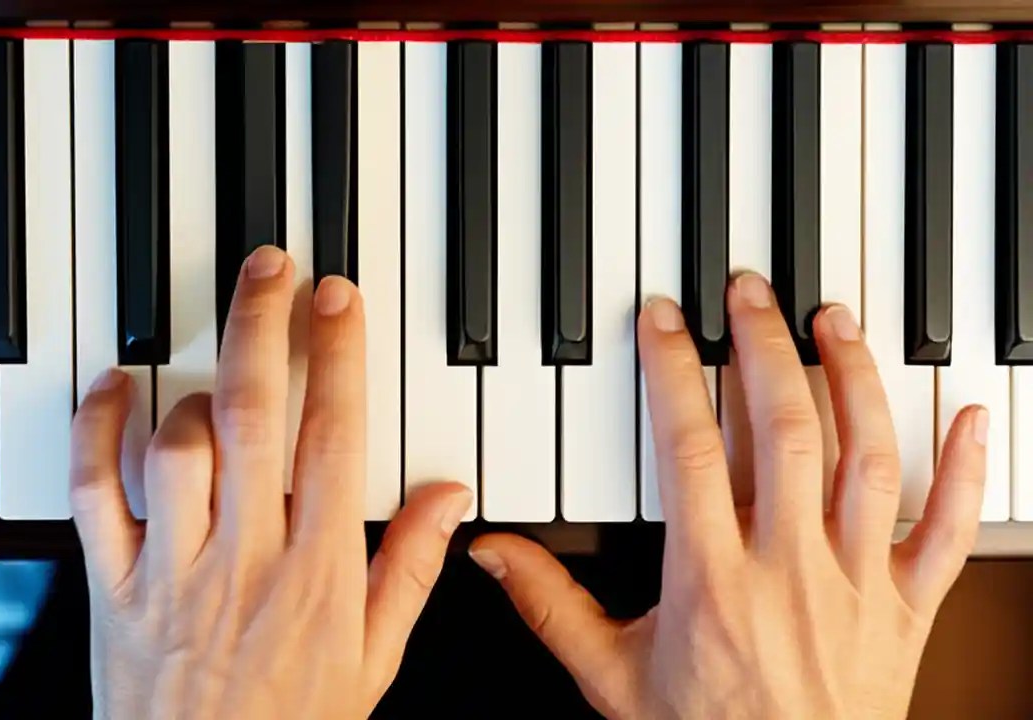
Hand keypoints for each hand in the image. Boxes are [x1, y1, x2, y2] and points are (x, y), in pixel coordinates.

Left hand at [70, 246, 472, 719]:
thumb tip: (453, 496)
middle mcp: (246, 559)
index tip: (337, 298)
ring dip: (198, 388)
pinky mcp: (111, 584)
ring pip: (178, 445)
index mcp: (318, 573)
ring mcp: (173, 569)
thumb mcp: (375, 660)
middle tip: (272, 267)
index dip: (339, 355)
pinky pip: (92, 491)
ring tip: (222, 370)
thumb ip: (413, 569)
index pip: (335, 438)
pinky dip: (95, 428)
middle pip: (253, 414)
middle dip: (264, 323)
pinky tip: (115, 387)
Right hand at [471, 272, 985, 719]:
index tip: (668, 320)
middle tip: (752, 290)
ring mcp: (857, 582)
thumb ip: (548, 607)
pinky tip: (968, 416)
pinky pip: (949, 530)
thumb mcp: (609, 676)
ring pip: (866, 460)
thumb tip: (493, 556)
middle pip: (786, 432)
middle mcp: (790, 568)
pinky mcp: (909, 605)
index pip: (693, 449)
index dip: (677, 373)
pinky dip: (965, 470)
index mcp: (713, 579)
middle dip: (766, 346)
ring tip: (834, 320)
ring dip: (854, 380)